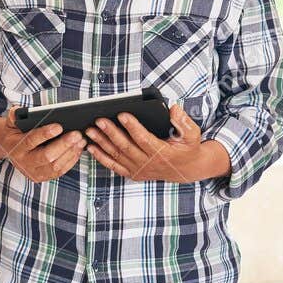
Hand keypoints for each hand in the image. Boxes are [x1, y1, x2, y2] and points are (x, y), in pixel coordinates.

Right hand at [0, 109, 86, 182]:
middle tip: (76, 134)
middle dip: (63, 145)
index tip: (59, 126)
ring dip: (70, 153)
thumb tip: (18, 110)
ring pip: (55, 166)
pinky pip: (59, 172)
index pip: (30, 140)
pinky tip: (78, 149)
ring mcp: (33, 172)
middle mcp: (24, 162)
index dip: (45, 134)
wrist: (9, 150)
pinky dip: (71, 160)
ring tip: (80, 140)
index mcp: (16, 147)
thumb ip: (14, 115)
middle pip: (46, 156)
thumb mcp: (11, 123)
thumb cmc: (15, 133)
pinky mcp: (41, 177)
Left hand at [84, 105, 228, 182]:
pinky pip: (114, 166)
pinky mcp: (133, 173)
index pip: (144, 139)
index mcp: (162, 152)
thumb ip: (183, 122)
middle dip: (111, 133)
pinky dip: (101, 157)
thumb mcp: (192, 134)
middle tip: (99, 120)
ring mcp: (139, 169)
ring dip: (102, 143)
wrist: (186, 169)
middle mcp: (148, 163)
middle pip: (126, 147)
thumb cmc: (187, 148)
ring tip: (90, 131)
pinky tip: (91, 148)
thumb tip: (174, 109)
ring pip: (117, 156)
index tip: (122, 114)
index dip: (132, 127)